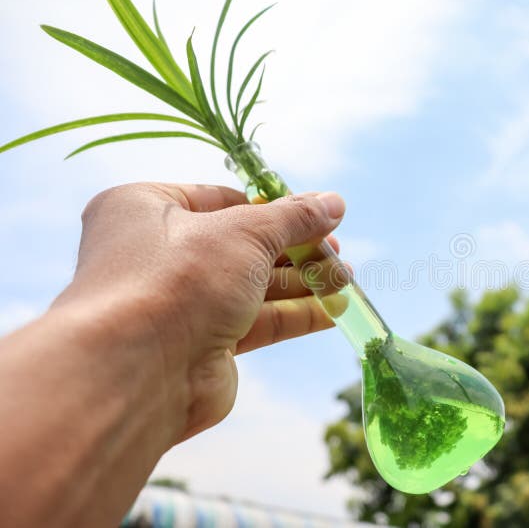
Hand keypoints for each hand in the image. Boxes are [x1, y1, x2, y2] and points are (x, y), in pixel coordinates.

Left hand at [55, 182, 345, 442]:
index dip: (272, 207)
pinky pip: (257, 322)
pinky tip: (333, 311)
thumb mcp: (244, 233)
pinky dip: (295, 315)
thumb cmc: (178, 279)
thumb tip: (333, 202)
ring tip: (346, 280)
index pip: (221, 199)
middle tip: (337, 252)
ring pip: (253, 286)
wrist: (137, 373)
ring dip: (302, 283)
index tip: (315, 215)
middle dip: (296, 249)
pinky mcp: (203, 345)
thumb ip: (293, 218)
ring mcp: (181, 303)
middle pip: (243, 245)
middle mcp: (159, 254)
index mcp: (147, 209)